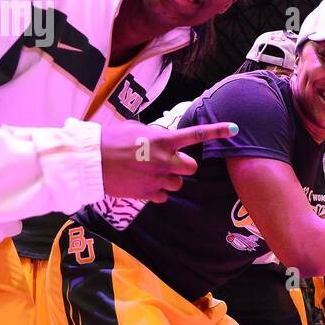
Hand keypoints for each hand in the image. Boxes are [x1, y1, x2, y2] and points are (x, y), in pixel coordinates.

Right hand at [100, 120, 236, 202]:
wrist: (90, 161)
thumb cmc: (110, 141)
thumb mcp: (136, 130)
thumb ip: (155, 135)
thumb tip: (164, 140)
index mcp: (162, 140)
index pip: (196, 135)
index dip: (217, 131)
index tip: (234, 128)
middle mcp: (164, 160)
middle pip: (191, 167)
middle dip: (182, 165)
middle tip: (166, 162)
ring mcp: (158, 178)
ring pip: (177, 183)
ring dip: (168, 179)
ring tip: (148, 172)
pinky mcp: (148, 194)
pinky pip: (163, 196)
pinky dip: (156, 192)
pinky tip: (142, 183)